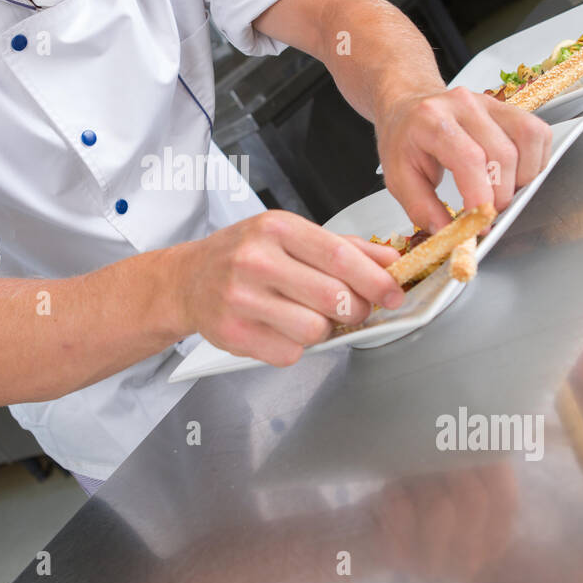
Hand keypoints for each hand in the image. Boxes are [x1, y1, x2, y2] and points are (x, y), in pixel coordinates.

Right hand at [174, 209, 404, 365]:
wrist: (188, 279)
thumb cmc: (242, 255)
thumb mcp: (289, 236)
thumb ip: (343, 247)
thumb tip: (390, 261)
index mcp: (277, 228)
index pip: (340, 257)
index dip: (376, 280)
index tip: (393, 293)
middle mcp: (256, 259)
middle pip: (333, 297)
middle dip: (356, 309)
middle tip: (352, 309)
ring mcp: (241, 298)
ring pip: (314, 330)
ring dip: (322, 330)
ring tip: (304, 315)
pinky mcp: (233, 333)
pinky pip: (289, 353)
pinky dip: (293, 347)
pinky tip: (278, 328)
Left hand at [376, 86, 552, 233]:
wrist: (408, 107)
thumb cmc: (404, 141)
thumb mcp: (398, 179)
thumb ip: (422, 209)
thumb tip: (451, 235)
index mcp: (431, 121)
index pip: (469, 159)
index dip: (481, 196)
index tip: (482, 224)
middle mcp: (464, 105)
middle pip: (503, 154)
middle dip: (502, 195)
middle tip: (488, 213)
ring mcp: (489, 103)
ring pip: (528, 139)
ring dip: (524, 177)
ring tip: (502, 193)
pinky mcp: (507, 107)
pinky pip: (537, 133)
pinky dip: (535, 161)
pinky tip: (515, 175)